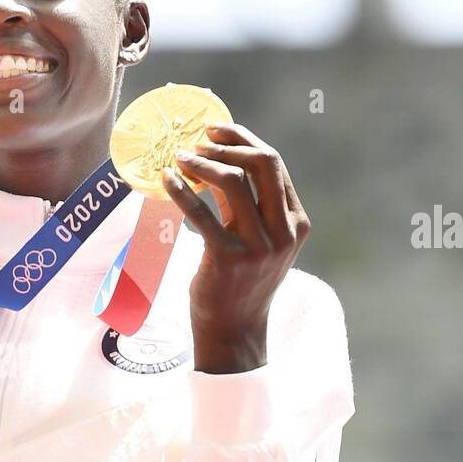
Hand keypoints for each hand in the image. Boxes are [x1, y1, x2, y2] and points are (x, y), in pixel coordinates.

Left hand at [161, 122, 310, 374]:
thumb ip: (250, 206)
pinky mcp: (227, 259)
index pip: (275, 165)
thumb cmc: (242, 283)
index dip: (244, 140)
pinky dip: (181, 190)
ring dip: (203, 162)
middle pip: (264, 164)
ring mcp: (258, 247)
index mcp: (296, 223)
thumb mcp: (259, 242)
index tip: (215, 130)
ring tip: (179, 158)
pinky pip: (201, 213)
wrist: (235, 331)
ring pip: (234, 182)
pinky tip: (166, 180)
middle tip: (199, 139)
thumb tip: (222, 159)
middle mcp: (283, 232)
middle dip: (230, 143)